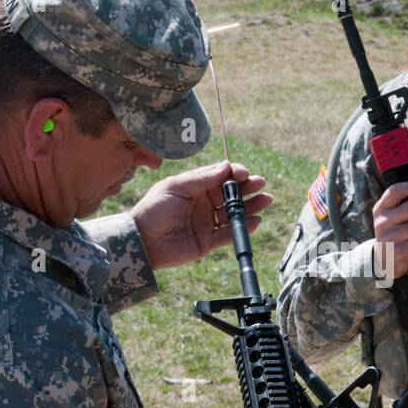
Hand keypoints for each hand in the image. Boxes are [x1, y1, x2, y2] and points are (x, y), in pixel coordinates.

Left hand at [131, 161, 271, 269]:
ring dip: (251, 206)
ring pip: (234, 212)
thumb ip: (201, 179)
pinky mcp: (208, 241)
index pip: (220, 177)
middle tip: (260, 183)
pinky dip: (243, 227)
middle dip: (247, 187)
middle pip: (231, 193)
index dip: (234, 173)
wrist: (142, 240)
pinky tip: (255, 220)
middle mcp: (204, 203)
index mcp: (195, 187)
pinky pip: (229, 233)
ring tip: (266, 199)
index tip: (243, 173)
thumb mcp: (176, 187)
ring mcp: (207, 222)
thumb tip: (226, 166)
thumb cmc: (153, 209)